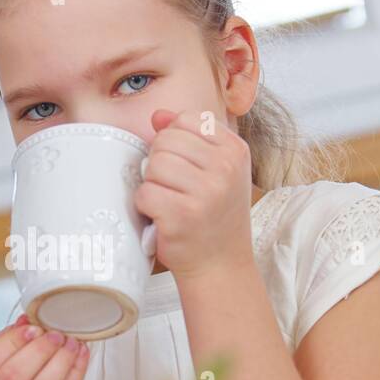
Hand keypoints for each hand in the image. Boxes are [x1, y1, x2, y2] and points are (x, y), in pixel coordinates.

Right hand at [0, 315, 89, 379]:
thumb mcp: (1, 368)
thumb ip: (6, 342)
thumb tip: (26, 319)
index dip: (12, 341)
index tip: (34, 328)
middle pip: (12, 375)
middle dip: (39, 350)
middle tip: (57, 334)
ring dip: (60, 360)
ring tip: (72, 344)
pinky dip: (75, 373)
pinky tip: (80, 357)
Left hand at [134, 108, 254, 280]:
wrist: (220, 264)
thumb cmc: (214, 215)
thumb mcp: (215, 170)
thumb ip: (189, 138)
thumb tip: (158, 115)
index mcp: (235, 150)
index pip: (186, 119)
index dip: (174, 141)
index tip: (184, 165)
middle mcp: (225, 168)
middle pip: (165, 140)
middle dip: (161, 163)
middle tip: (175, 188)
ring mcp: (205, 192)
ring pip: (153, 165)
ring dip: (153, 185)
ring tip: (170, 201)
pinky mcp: (181, 215)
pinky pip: (144, 193)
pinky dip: (146, 206)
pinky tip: (162, 217)